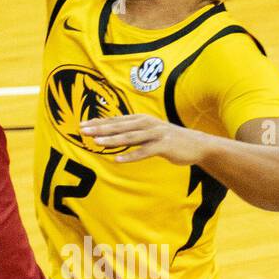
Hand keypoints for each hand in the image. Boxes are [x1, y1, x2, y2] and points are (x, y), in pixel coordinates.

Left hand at [81, 114, 210, 165]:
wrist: (196, 145)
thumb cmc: (167, 139)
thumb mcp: (148, 132)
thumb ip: (130, 132)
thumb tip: (108, 135)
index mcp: (141, 119)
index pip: (116, 120)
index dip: (99, 122)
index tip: (82, 125)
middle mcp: (147, 123)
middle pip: (120, 126)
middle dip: (100, 128)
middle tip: (83, 131)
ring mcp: (156, 133)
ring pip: (130, 137)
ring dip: (113, 139)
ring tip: (98, 142)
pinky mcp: (164, 145)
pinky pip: (145, 151)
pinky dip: (131, 155)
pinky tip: (118, 160)